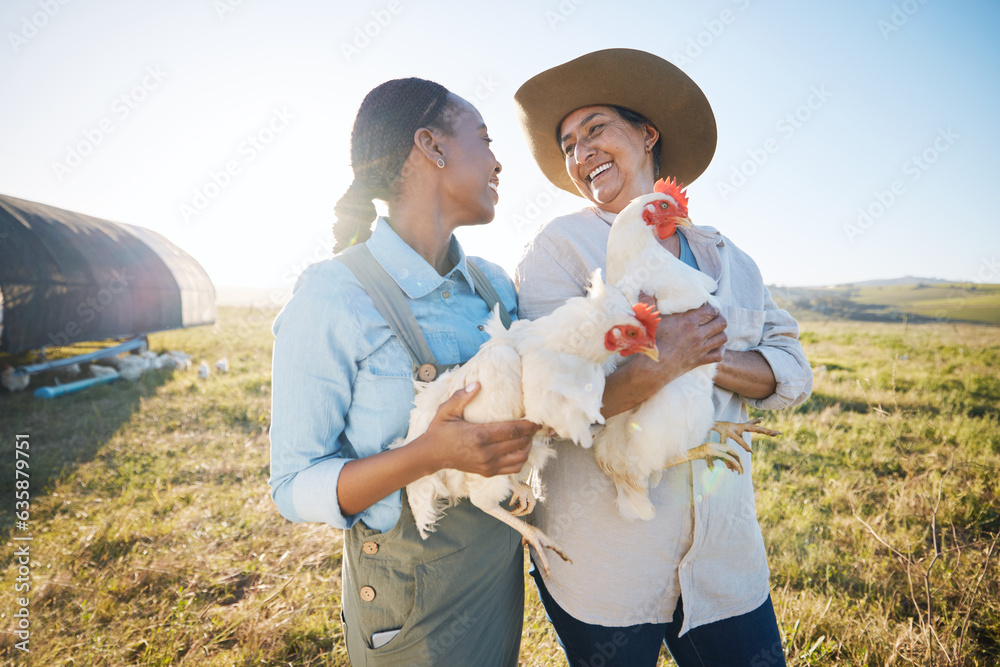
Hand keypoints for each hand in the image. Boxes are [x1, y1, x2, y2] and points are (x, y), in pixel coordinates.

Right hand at [419, 382, 539, 477]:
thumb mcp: (446, 411)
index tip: (537, 418)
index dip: (528, 425)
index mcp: (478, 436)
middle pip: (519, 443)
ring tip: (528, 436)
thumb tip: (478, 384)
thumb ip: (461, 397)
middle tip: (535, 424)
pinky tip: (519, 448)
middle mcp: (486, 453)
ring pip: (520, 458)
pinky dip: (521, 459)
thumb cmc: (440, 430)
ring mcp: (487, 465)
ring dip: (528, 446)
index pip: (512, 430)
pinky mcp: (488, 472)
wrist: (431, 455)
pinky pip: (513, 469)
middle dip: (531, 433)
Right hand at [601, 302, 726, 417]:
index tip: (707, 307)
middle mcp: (698, 334)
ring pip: (723, 338)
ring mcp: (701, 349)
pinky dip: (720, 350)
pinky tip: (715, 346)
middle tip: (714, 317)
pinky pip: (719, 355)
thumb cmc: (650, 342)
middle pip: (721, 322)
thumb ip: (649, 303)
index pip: (711, 310)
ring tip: (715, 330)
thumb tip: (643, 289)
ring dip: (721, 333)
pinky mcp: (699, 361)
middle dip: (720, 318)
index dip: (712, 307)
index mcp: (688, 321)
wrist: (652, 368)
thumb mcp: (650, 320)